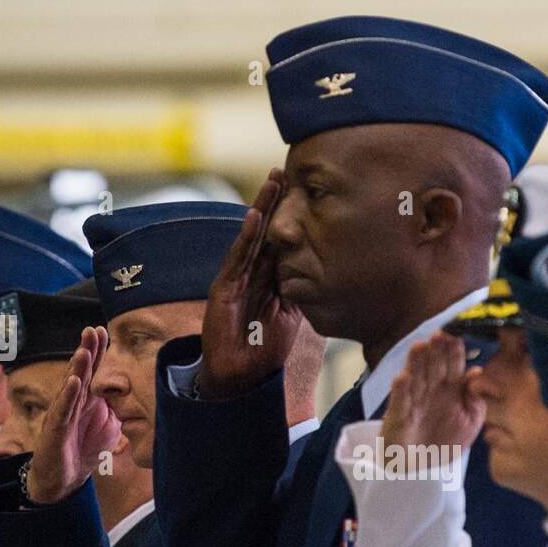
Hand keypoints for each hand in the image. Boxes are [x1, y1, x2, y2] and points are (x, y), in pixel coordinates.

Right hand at [26, 327, 121, 502]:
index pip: (92, 371)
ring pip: (70, 387)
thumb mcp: (108, 427)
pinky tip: (74, 382)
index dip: (98, 352)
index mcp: (85, 399)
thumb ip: (119, 410)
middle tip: (92, 330)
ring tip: (84, 351)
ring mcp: (62, 414)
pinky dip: (68, 396)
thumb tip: (138, 399)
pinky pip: (62, 410)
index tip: (103, 330)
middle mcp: (72, 402)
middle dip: (87, 350)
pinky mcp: (55, 430)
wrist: (62, 478)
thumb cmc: (83, 449)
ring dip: (77, 369)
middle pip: (80, 372)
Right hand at [194, 170, 303, 397]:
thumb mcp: (293, 316)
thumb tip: (325, 274)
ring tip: (271, 183)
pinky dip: (245, 238)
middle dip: (273, 201)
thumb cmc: (265, 349)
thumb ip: (302, 292)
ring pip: (250, 237)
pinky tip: (254, 218)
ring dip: (260, 209)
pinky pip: (236, 259)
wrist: (241, 376)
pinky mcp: (223, 289)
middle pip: (264, 230)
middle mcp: (251, 272)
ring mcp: (235, 278)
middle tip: (283, 170)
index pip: (279, 239)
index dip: (288, 215)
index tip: (302, 189)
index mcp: (267, 277)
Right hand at [382, 333, 485, 464]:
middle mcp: (430, 390)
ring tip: (420, 346)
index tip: (456, 339)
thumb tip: (477, 373)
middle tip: (438, 336)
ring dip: (416, 363)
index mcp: (450, 389)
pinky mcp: (398, 417)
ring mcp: (413, 401)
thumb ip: (476, 400)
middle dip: (435, 352)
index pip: (453, 366)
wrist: (421, 469)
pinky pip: (399, 402)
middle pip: (433, 367)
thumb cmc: (446, 442)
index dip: (454, 353)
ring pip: (415, 378)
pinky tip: (402, 378)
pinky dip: (400, 391)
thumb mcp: (470, 422)